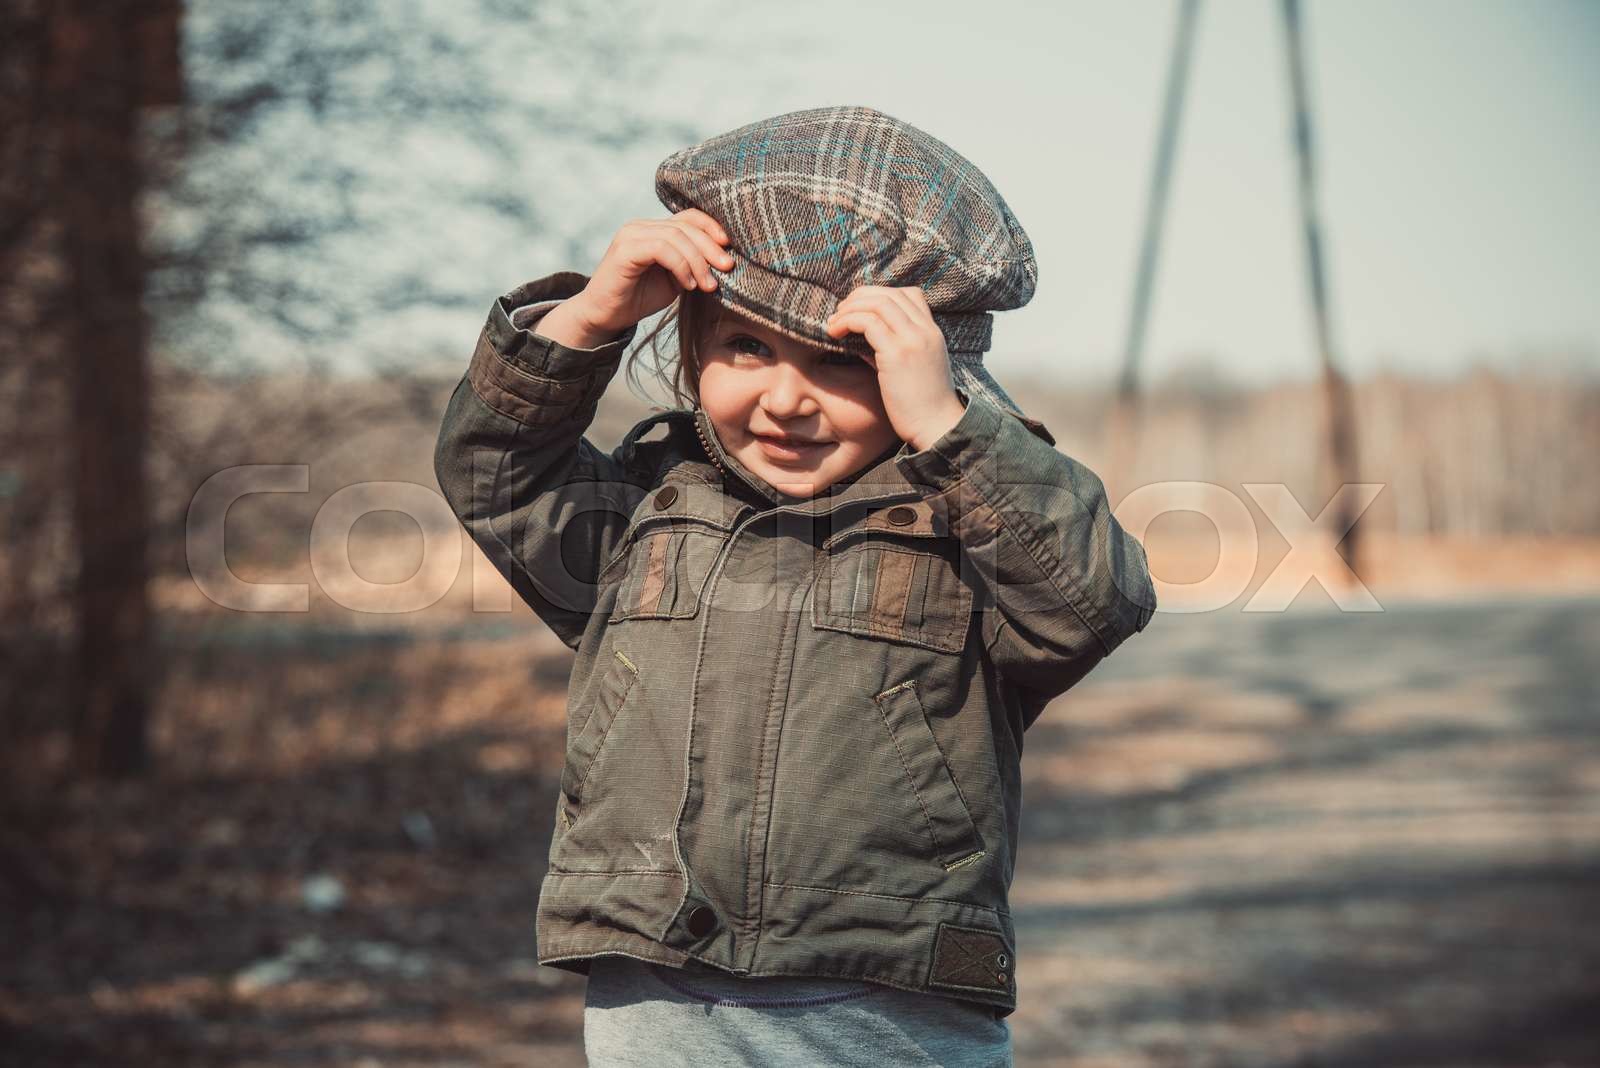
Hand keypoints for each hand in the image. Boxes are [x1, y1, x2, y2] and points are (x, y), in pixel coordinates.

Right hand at [557, 209, 734, 342]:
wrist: (605, 316)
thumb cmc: (639, 298)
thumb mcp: (675, 280)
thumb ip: (692, 265)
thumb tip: (723, 260)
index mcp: (653, 229)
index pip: (689, 217)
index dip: (712, 228)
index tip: (729, 249)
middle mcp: (641, 226)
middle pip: (686, 226)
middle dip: (711, 247)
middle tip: (727, 268)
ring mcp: (631, 235)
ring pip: (676, 237)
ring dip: (698, 261)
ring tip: (707, 285)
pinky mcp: (624, 249)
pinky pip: (661, 248)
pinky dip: (680, 266)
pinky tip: (688, 285)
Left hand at [823, 286, 966, 451]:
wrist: (938, 427)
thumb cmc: (920, 406)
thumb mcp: (909, 369)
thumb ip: (888, 349)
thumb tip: (859, 338)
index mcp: (932, 332)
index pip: (909, 294)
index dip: (880, 295)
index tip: (860, 310)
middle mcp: (925, 330)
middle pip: (889, 294)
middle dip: (859, 297)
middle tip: (840, 313)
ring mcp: (913, 339)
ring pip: (877, 303)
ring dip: (849, 309)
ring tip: (833, 324)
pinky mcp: (897, 353)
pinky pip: (868, 322)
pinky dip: (847, 321)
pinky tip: (834, 334)